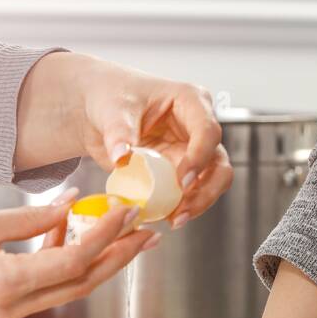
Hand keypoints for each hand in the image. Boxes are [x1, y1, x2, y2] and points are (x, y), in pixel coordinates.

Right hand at [0, 194, 159, 317]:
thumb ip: (28, 219)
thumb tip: (70, 207)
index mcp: (3, 285)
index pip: (73, 261)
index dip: (107, 236)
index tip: (128, 211)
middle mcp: (10, 310)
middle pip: (81, 285)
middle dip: (118, 258)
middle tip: (147, 233)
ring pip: (66, 292)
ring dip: (96, 264)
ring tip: (120, 234)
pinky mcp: (0, 316)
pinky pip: (44, 292)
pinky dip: (63, 268)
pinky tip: (68, 239)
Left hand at [16, 52, 233, 227]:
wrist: (97, 113)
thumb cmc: (111, 97)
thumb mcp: (113, 110)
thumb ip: (119, 132)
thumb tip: (121, 157)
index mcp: (190, 100)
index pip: (207, 131)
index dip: (199, 158)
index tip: (182, 182)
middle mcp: (196, 127)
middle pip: (219, 162)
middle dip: (206, 190)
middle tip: (182, 211)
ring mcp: (190, 151)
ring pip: (211, 182)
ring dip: (197, 204)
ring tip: (174, 220)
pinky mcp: (178, 170)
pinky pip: (188, 193)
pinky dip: (179, 207)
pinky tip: (161, 217)